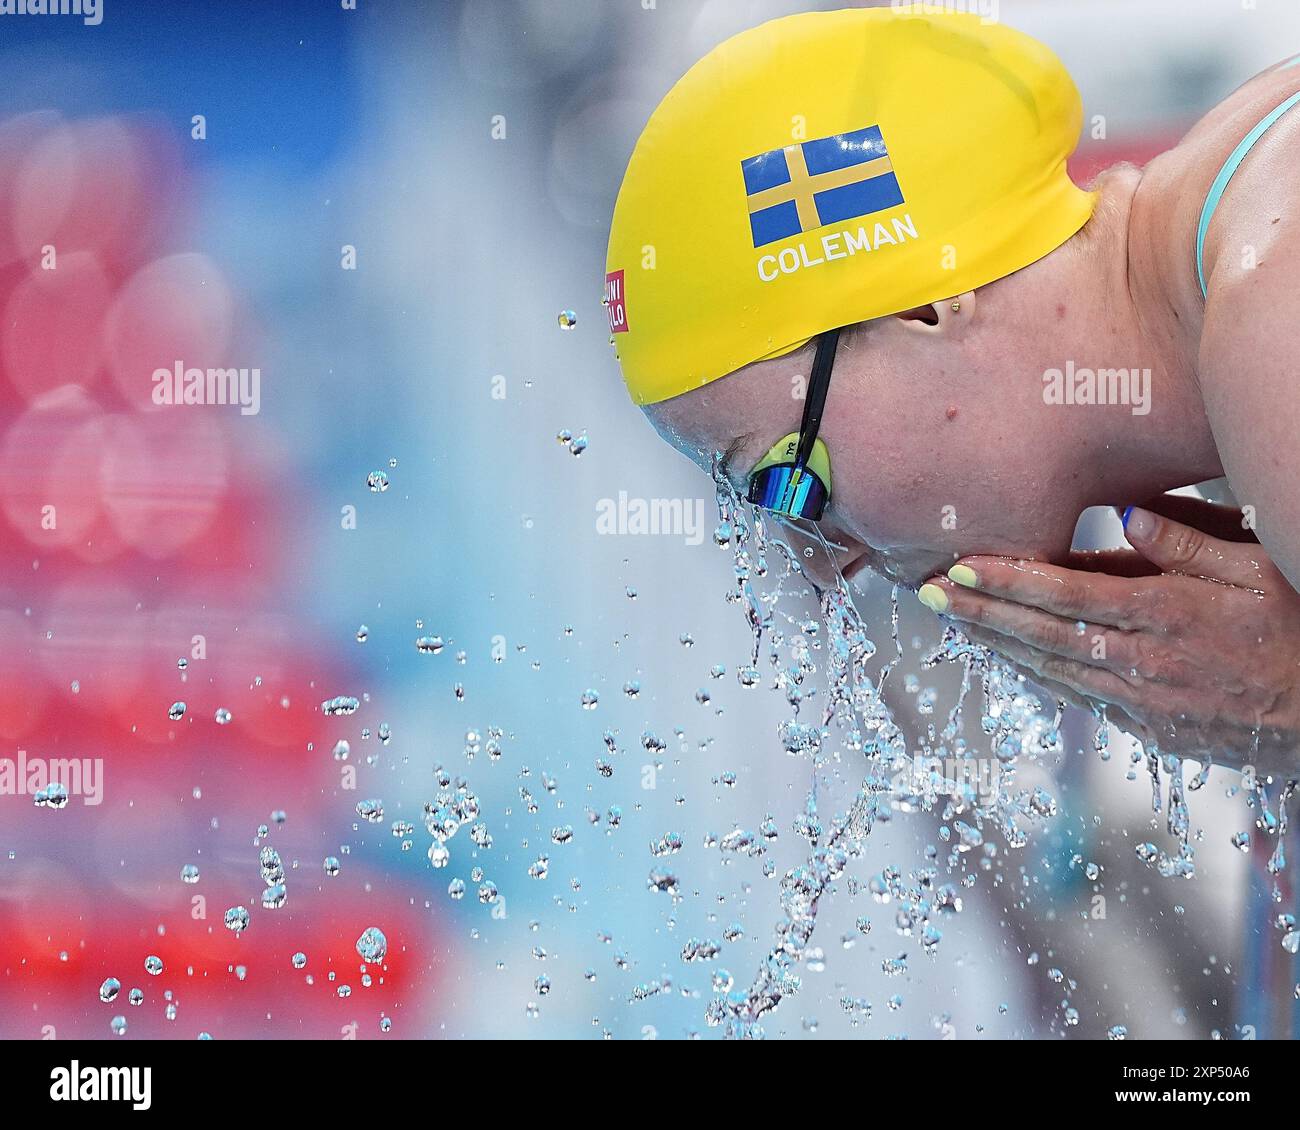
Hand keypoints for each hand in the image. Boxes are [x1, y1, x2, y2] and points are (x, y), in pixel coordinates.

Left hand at [917, 500, 1299, 772]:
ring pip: (1051, 669)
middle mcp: (1143, 662)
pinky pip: (1078, 694)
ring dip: (997, 644)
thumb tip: (1124, 518)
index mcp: (1166, 614)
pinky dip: (1037, 673)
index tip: (958, 567)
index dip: (1006, 581)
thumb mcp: (1258, 565)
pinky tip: (1010, 657)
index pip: (1065, 594)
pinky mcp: (1150, 728)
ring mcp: (1143, 701)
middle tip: (926, 593)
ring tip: (952, 621)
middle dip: (978, 613)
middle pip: (1040, 634)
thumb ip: (1187, 541)